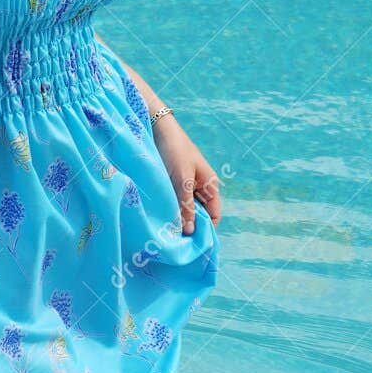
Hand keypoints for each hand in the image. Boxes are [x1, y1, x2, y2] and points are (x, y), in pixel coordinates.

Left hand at [152, 113, 221, 231]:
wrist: (158, 128)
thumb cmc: (174, 151)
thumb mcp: (182, 180)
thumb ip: (186, 205)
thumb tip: (190, 231)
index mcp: (210, 185)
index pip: (214, 216)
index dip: (206, 230)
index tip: (192, 244)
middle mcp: (200, 187)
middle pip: (199, 214)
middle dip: (190, 226)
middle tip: (175, 240)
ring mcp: (186, 185)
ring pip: (185, 209)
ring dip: (178, 218)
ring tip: (166, 231)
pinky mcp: (172, 183)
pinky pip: (174, 201)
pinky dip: (169, 209)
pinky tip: (160, 217)